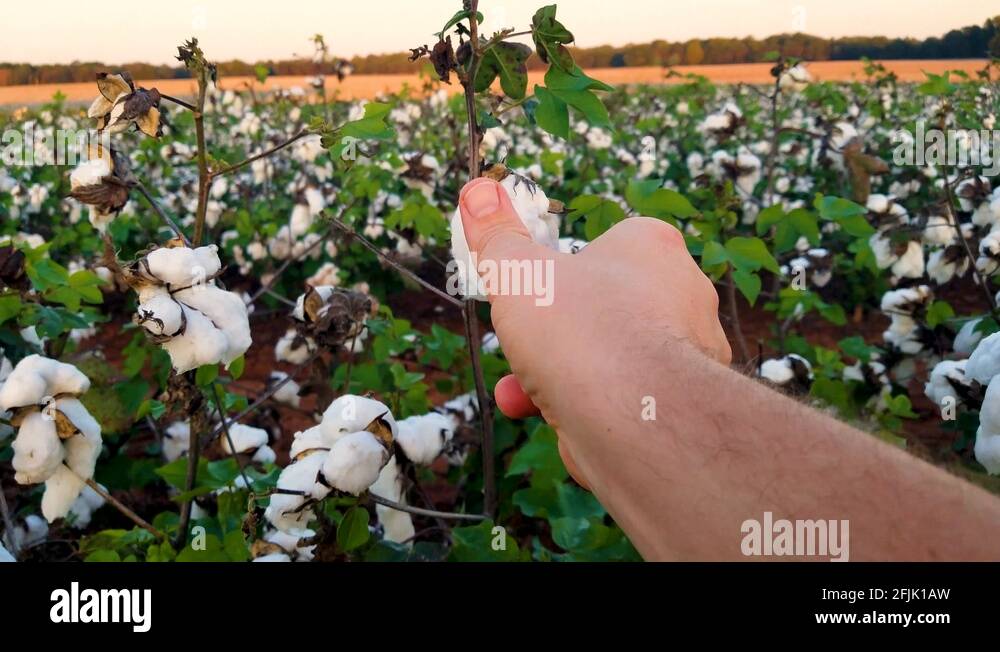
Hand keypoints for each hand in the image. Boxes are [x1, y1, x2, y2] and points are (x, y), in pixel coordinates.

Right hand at [457, 177, 730, 485]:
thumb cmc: (580, 329)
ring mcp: (685, 354)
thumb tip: (478, 190)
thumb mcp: (519, 272)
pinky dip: (579, 403)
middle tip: (521, 341)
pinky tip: (541, 412)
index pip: (606, 245)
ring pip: (608, 356)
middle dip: (551, 331)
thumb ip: (497, 235)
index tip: (528, 291)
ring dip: (555, 371)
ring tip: (518, 387)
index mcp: (653, 247)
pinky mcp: (675, 405)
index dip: (560, 271)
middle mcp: (682, 295)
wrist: (633, 418)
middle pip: (602, 306)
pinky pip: (619, 396)